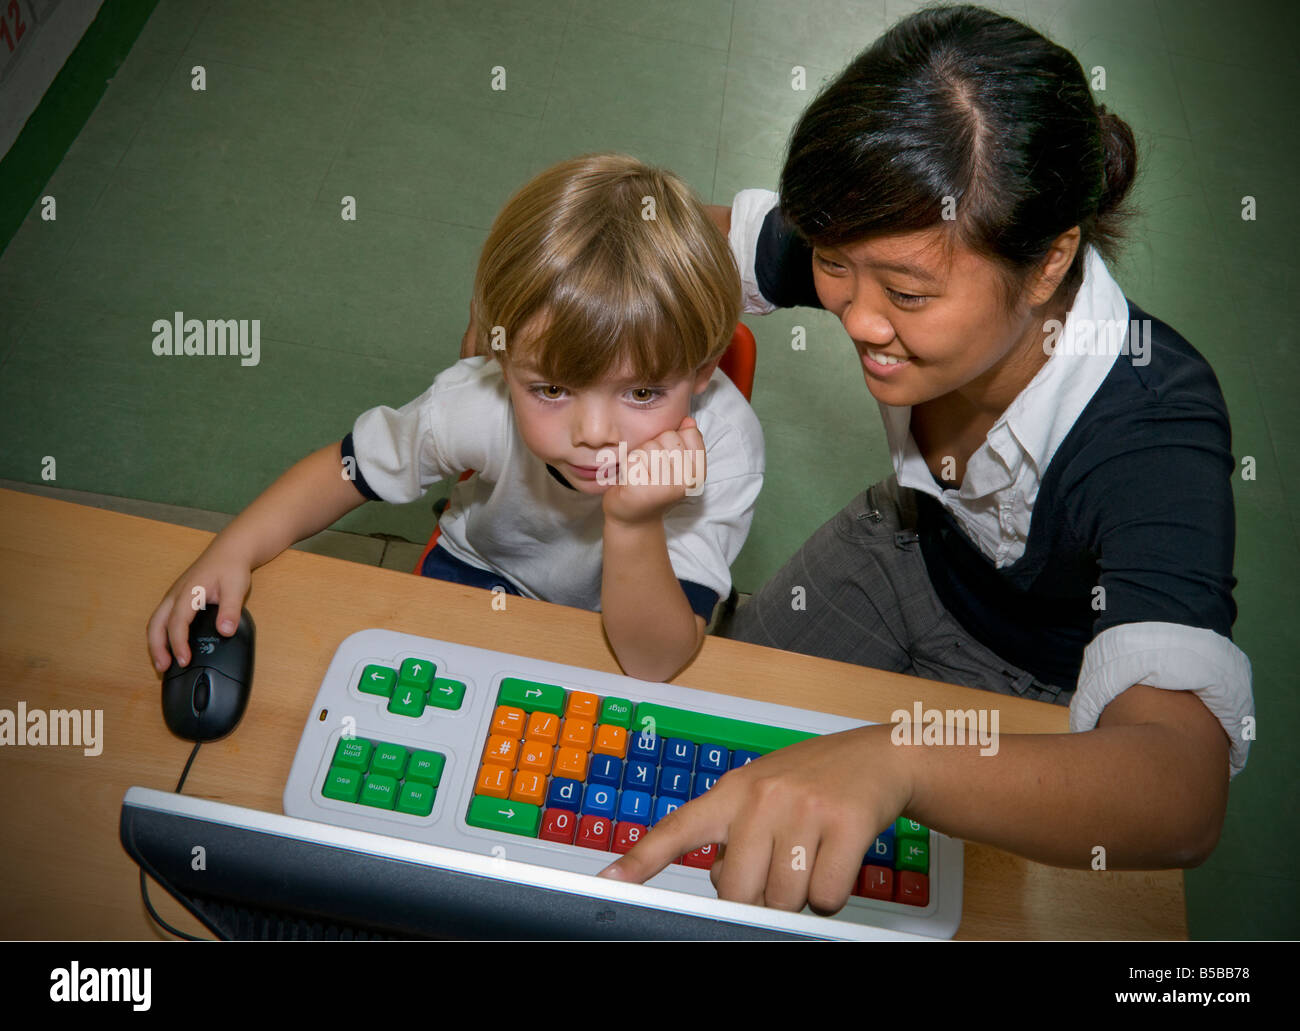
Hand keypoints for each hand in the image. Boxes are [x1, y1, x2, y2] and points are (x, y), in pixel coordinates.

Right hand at [146, 541, 252, 671]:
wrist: (230, 550)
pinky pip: (162, 618)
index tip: (184, 661)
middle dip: (156, 647)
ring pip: (156, 622)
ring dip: (156, 642)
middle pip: (156, 624)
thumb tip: (225, 630)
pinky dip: (160, 634)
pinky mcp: (177, 598)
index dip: (178, 644)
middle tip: (163, 667)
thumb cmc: (231, 567)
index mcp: (188, 592)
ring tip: (162, 662)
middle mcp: (175, 594)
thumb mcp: (236, 588)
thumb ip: (230, 610)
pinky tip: (169, 645)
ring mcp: (174, 596)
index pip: (177, 623)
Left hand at [599, 725, 913, 912]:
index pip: (677, 829)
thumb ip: (733, 835)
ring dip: (800, 895)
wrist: (878, 757)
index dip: (640, 859)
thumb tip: (721, 885)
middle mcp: (761, 797)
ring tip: (812, 855)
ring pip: (783, 899)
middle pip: (736, 890)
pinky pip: (825, 897)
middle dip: (759, 896)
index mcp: (732, 791)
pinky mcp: (845, 824)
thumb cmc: (813, 781)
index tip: (610, 881)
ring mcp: (803, 809)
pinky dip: (831, 894)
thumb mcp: (761, 794)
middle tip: (780, 869)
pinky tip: (836, 860)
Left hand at [601, 417, 705, 526]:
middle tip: (652, 468)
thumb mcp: (677, 464)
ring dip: (641, 456)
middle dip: (656, 447)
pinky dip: (628, 466)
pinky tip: (632, 479)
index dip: (674, 440)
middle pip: (668, 436)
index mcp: (699, 473)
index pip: (690, 433)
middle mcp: (686, 481)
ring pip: (649, 446)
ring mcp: (665, 486)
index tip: (668, 458)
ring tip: (643, 473)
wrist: (634, 517)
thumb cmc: (654, 485)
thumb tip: (689, 421)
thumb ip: (686, 441)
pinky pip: (633, 458)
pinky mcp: (642, 490)